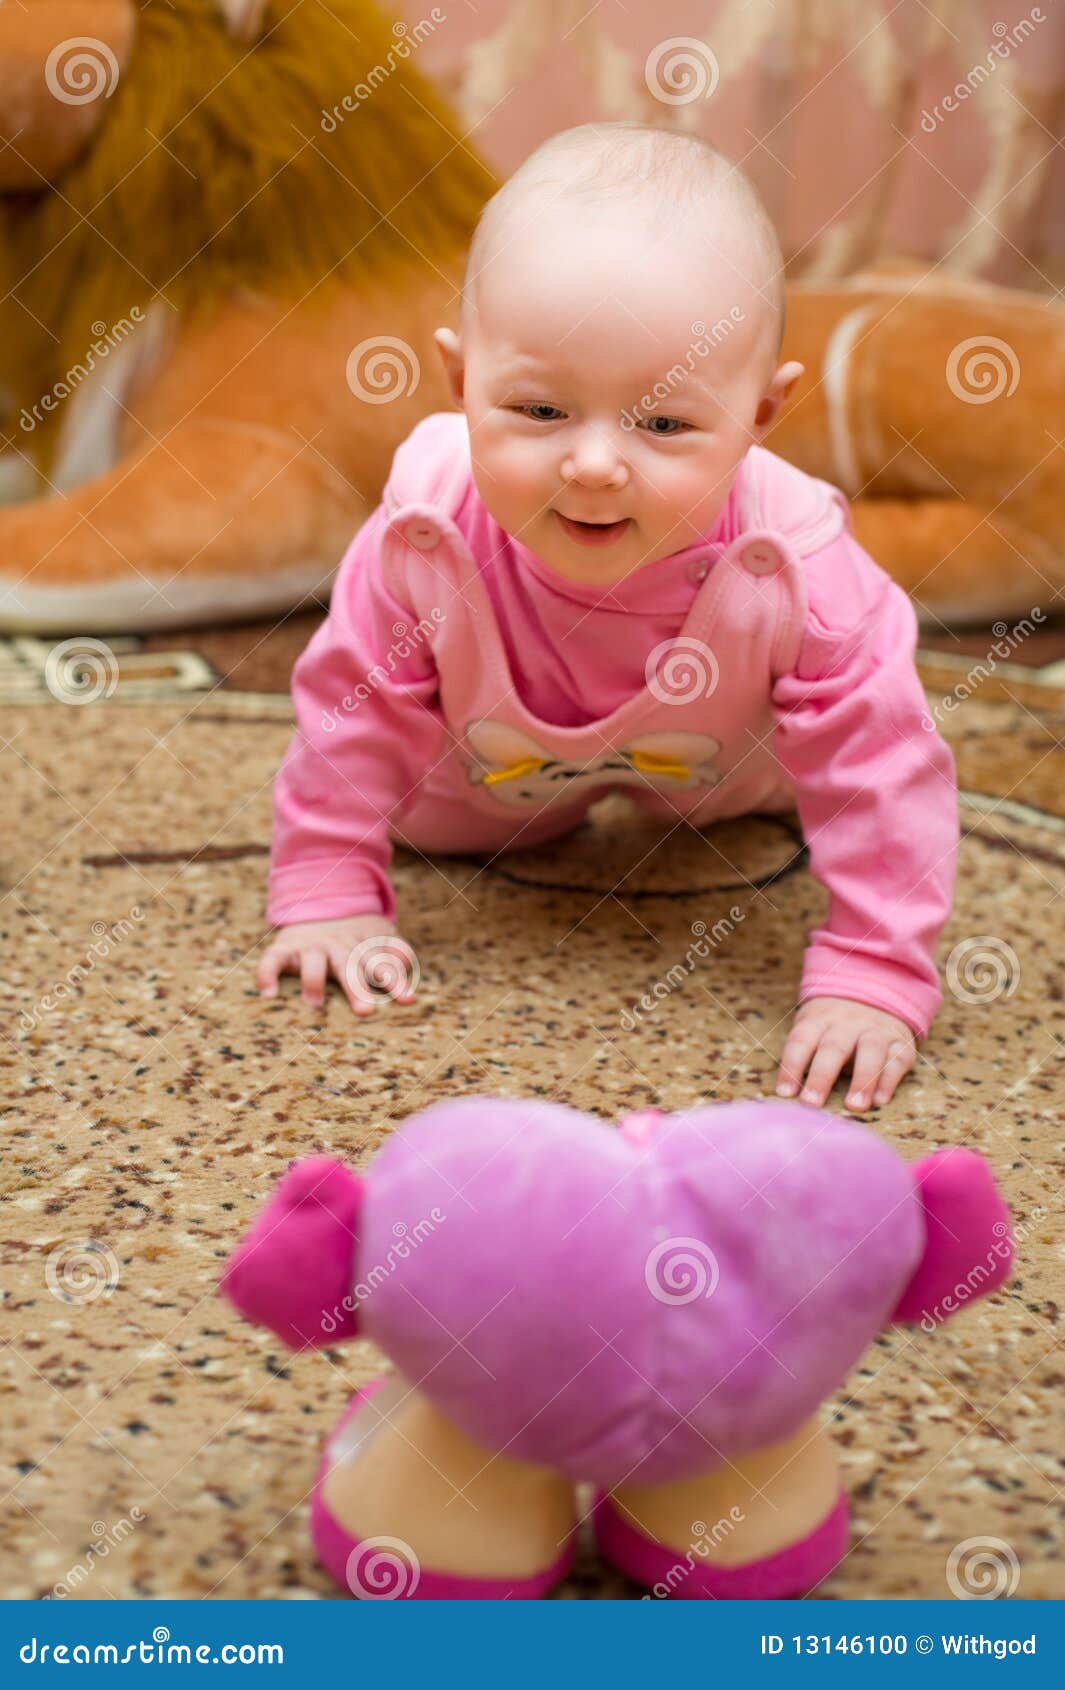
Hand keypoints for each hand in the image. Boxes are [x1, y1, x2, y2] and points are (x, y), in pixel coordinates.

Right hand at [256, 916, 418, 1016]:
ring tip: (316, 1005)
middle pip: (349, 966)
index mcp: (363, 947)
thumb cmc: (357, 938)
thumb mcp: (382, 939)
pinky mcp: (284, 949)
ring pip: (313, 962)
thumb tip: (404, 962)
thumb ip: (397, 953)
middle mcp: (337, 946)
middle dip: (356, 988)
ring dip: (314, 981)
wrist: (320, 905)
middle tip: (365, 1011)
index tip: (408, 1000)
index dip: (395, 981)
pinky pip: (272, 960)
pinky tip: (268, 994)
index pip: (381, 965)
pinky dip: (267, 974)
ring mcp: (310, 947)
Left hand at [776, 997, 915, 1111]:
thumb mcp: (814, 1026)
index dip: (791, 1066)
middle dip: (822, 1076)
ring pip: (871, 1050)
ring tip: (854, 1106)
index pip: (801, 1040)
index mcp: (819, 1018)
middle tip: (811, 1103)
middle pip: (834, 1047)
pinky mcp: (901, 1042)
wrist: (875, 993)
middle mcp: (848, 1022)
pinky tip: (881, 1100)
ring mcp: (876, 1030)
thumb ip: (804, 1054)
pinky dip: (889, 1079)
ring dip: (862, 1079)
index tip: (784, 1094)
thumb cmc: (833, 1025)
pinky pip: (897, 1059)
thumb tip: (787, 1094)